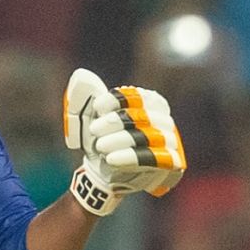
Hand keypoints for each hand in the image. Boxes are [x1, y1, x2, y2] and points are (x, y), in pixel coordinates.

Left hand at [64, 68, 186, 216]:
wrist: (102, 172)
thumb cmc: (100, 139)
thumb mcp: (88, 117)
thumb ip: (83, 96)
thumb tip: (80, 76)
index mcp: (151, 104)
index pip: (139, 96)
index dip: (119, 99)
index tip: (96, 106)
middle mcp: (164, 121)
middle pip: (145, 116)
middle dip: (117, 121)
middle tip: (94, 129)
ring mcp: (169, 142)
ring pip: (149, 137)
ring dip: (122, 139)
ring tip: (100, 145)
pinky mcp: (169, 163)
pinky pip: (156, 159)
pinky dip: (132, 157)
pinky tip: (111, 159)